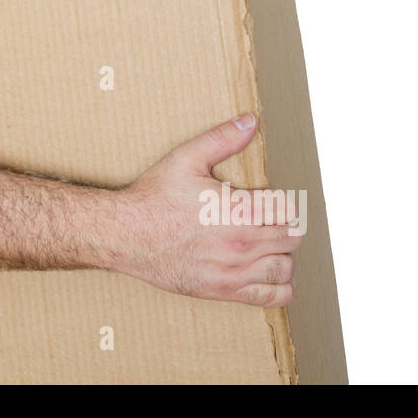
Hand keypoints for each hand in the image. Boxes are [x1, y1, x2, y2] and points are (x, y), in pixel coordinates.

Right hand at [116, 113, 300, 306]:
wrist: (126, 235)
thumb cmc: (154, 197)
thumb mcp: (186, 158)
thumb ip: (221, 139)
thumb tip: (249, 121)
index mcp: (239, 211)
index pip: (288, 208)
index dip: (285, 201)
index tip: (273, 199)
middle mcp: (242, 244)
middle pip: (292, 237)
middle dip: (286, 225)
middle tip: (272, 219)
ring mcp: (233, 271)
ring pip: (285, 267)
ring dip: (284, 254)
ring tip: (272, 244)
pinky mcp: (222, 290)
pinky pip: (270, 296)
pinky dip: (281, 287)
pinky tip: (275, 275)